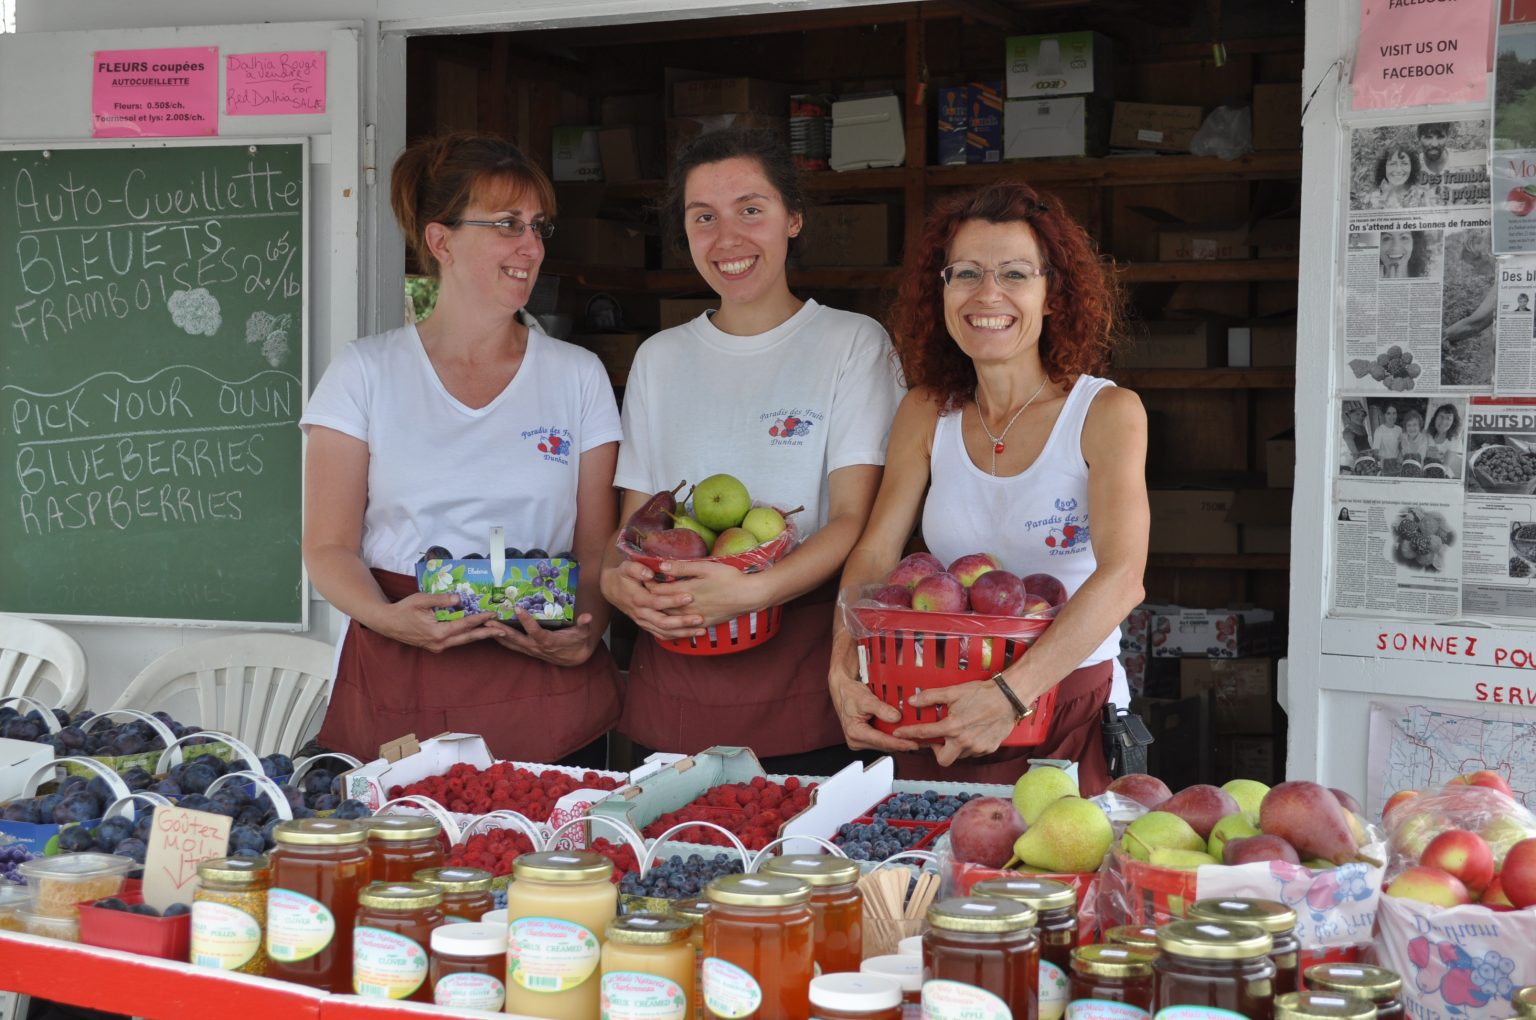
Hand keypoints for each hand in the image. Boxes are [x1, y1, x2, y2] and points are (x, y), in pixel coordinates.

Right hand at [368, 593, 498, 652]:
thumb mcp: (421, 599)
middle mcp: (439, 643)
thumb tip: (459, 599)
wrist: (387, 623)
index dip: (480, 619)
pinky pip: (455, 641)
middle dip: (486, 634)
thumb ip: (441, 599)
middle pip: (468, 638)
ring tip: (495, 632)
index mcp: (437, 632)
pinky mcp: (435, 646)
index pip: (464, 625)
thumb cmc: (403, 609)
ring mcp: (437, 647)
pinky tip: (475, 631)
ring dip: (478, 636)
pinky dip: (466, 636)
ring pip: (462, 641)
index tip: (492, 614)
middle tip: (504, 631)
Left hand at [485, 611, 598, 666]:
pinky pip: (512, 646)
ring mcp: (530, 650)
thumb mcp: (584, 634)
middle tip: (489, 621)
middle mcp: (536, 647)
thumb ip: (584, 625)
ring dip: (498, 635)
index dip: (527, 621)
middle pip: (516, 639)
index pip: (535, 631)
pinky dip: (501, 640)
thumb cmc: (578, 643)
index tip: (518, 609)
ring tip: (484, 626)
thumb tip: (588, 617)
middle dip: (502, 630)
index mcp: (548, 641)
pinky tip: (491, 633)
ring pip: (511, 643)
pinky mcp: (528, 650)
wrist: (575, 659)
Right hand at [601, 559, 705, 641]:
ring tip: (701, 630)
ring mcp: (643, 622)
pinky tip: (691, 634)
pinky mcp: (647, 626)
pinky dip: (676, 636)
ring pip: (664, 632)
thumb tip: (650, 573)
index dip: (673, 600)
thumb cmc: (623, 576)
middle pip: (663, 622)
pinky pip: (662, 635)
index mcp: (637, 598)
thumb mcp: (626, 567)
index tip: (690, 596)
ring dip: (683, 632)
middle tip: (699, 618)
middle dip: (682, 622)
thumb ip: (637, 569)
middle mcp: (641, 613)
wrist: (611, 590)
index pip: (657, 602)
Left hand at [645, 558, 765, 627]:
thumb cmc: (729, 578)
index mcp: (686, 591)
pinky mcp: (704, 623)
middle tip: (641, 592)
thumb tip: (661, 566)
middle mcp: (687, 607)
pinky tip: (670, 620)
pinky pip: (683, 627)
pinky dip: (673, 623)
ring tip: (652, 605)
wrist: (749, 596)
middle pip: (661, 605)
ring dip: (659, 612)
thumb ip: (682, 568)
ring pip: (670, 618)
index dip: (648, 584)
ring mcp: (695, 617)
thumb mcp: (705, 568)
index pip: (659, 590)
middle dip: (650, 599)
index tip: (640, 578)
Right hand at [829, 665, 919, 752]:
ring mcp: (860, 741)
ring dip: (897, 740)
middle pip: (884, 745)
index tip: (912, 743)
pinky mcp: (865, 739)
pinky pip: (881, 740)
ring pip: (884, 744)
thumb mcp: (866, 699)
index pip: (881, 741)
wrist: (843, 690)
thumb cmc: (850, 694)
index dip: (899, 743)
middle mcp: (856, 740)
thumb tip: (896, 717)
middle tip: (918, 739)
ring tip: (913, 737)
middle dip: (901, 743)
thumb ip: (881, 709)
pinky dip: (892, 737)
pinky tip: (902, 733)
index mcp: (855, 732)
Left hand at [897, 680, 1020, 766]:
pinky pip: (972, 753)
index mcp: (953, 727)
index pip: (924, 734)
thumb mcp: (954, 691)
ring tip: (956, 732)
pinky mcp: (988, 749)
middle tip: (937, 739)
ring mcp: (977, 747)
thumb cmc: (982, 693)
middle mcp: (964, 741)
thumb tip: (912, 700)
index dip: (908, 733)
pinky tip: (970, 733)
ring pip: (958, 756)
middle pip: (942, 759)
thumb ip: (931, 697)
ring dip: (953, 747)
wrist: (1009, 698)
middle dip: (936, 751)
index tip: (899, 734)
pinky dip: (967, 746)